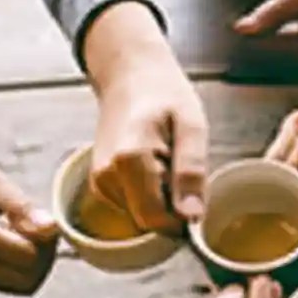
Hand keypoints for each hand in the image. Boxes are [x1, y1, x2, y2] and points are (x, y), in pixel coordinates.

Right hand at [0, 158, 59, 295]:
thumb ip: (20, 206)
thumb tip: (51, 229)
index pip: (29, 257)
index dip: (47, 240)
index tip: (42, 218)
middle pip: (30, 278)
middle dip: (47, 255)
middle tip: (38, 226)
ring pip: (25, 286)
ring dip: (38, 263)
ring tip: (25, 232)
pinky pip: (13, 284)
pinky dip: (24, 267)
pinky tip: (13, 241)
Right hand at [83, 1, 208, 231]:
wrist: (131, 75)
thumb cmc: (165, 95)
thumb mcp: (192, 127)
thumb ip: (191, 172)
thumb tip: (191, 217)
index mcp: (129, 160)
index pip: (157, 220)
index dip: (182, 219)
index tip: (197, 193)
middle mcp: (107, 176)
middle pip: (149, 222)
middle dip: (173, 208)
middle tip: (182, 168)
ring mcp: (100, 182)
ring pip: (142, 217)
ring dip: (162, 199)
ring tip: (167, 160)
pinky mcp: (101, 185)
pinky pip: (134, 207)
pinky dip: (150, 194)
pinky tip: (155, 165)